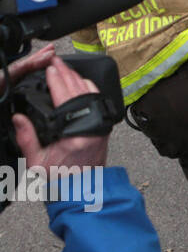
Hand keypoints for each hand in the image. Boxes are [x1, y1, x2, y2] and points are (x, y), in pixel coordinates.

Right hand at [10, 47, 108, 171]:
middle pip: (80, 91)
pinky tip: (78, 82)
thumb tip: (18, 117)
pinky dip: (87, 87)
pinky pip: (97, 100)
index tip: (49, 68)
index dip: (56, 80)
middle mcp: (93, 127)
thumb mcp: (36, 160)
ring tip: (63, 68)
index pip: (66, 98)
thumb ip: (27, 137)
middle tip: (54, 60)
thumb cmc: (60, 179)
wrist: (82, 190)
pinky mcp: (104, 126)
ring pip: (91, 93)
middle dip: (66, 73)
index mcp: (75, 134)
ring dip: (77, 78)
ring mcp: (101, 125)